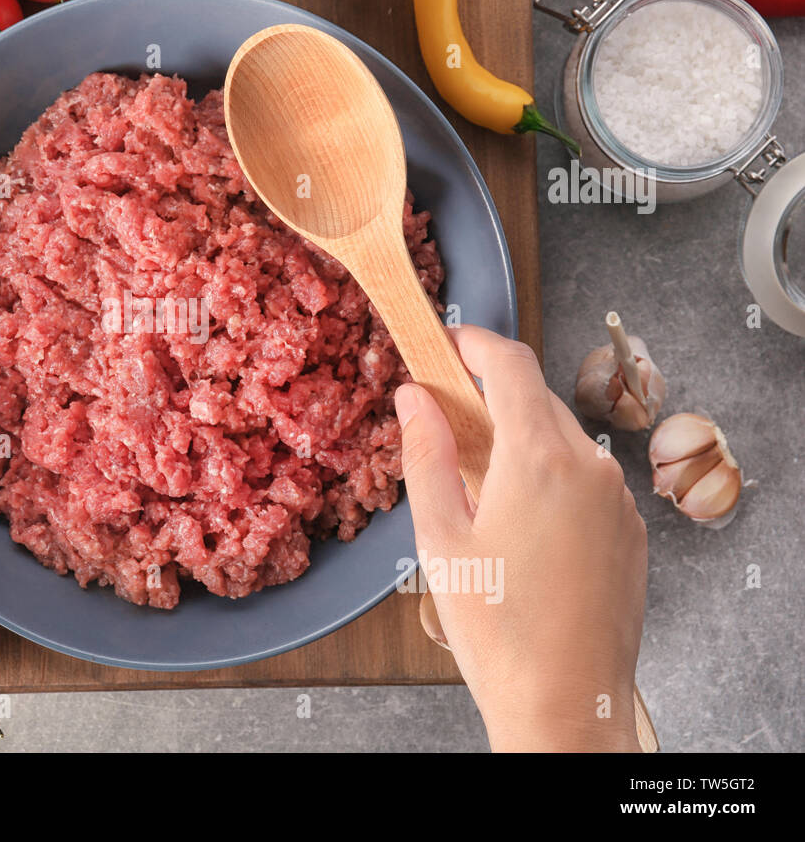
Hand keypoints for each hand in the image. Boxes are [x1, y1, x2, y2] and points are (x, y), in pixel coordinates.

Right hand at [394, 326, 646, 751]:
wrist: (567, 703)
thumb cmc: (496, 628)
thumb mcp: (439, 537)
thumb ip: (424, 455)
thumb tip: (412, 397)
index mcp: (537, 458)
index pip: (511, 364)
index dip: (476, 341)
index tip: (448, 339)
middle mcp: (589, 466)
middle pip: (536, 400)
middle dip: (491, 396)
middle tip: (445, 417)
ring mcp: (617, 499)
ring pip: (563, 441)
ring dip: (521, 440)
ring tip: (477, 485)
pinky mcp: (630, 531)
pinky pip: (587, 480)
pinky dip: (551, 477)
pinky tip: (520, 523)